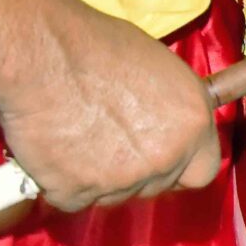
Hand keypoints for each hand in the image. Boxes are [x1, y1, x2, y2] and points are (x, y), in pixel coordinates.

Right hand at [0, 0, 219, 210]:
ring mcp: (122, 181)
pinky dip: (61, 182)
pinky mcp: (76, 193)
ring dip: (97, 177)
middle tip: (106, 141)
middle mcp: (165, 157)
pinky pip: (73, 198)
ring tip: (76, 136)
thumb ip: (171, 110)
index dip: (181, 166)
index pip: (202, 170)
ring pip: (113, 195)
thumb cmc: (98, 48)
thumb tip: (168, 125)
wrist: (43, 55)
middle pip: (155, 185)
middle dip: (135, 170)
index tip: (163, 159)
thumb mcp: (160, 69)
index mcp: (193, 123)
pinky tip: (54, 149)